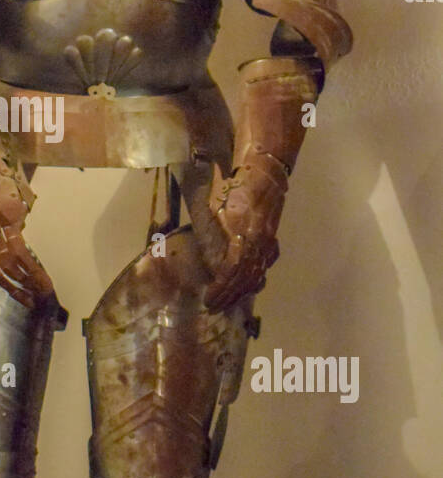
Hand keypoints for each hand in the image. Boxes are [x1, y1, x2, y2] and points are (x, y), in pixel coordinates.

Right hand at [0, 142, 55, 310]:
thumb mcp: (17, 190)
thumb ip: (21, 216)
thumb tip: (26, 239)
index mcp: (8, 213)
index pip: (22, 254)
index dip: (35, 274)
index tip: (46, 286)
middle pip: (9, 265)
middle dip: (27, 284)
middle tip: (41, 296)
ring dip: (12, 286)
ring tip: (26, 298)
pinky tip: (10, 282)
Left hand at [204, 158, 286, 312]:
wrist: (264, 170)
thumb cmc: (234, 183)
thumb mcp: (215, 204)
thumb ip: (209, 230)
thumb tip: (205, 257)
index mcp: (244, 232)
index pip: (232, 269)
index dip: (220, 287)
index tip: (208, 297)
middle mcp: (260, 241)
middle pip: (245, 278)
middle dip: (229, 296)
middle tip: (214, 307)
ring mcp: (269, 241)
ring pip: (257, 275)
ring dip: (241, 292)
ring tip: (227, 302)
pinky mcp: (272, 239)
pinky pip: (265, 266)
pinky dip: (255, 280)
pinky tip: (248, 287)